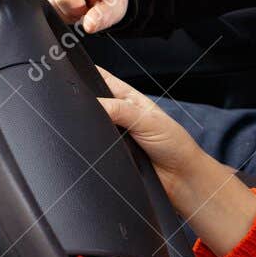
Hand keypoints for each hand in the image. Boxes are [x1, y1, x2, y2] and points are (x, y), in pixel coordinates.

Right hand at [30, 0, 127, 32]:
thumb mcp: (116, 4)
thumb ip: (104, 15)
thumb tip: (89, 25)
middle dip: (74, 10)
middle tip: (85, 5)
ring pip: (49, 5)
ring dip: (64, 12)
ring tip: (76, 3)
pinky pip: (41, 7)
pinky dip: (55, 11)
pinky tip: (64, 4)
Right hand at [97, 68, 255, 255]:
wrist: (180, 179)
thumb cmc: (174, 144)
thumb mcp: (148, 119)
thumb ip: (121, 109)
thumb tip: (94, 104)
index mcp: (127, 98)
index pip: (100, 79)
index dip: (87, 77)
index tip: (75, 80)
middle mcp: (117, 114)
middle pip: (89, 104)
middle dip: (84, 107)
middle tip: (90, 113)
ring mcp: (111, 135)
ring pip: (89, 128)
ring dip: (89, 131)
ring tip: (103, 135)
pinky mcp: (108, 154)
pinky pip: (92, 149)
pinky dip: (91, 149)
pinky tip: (99, 150)